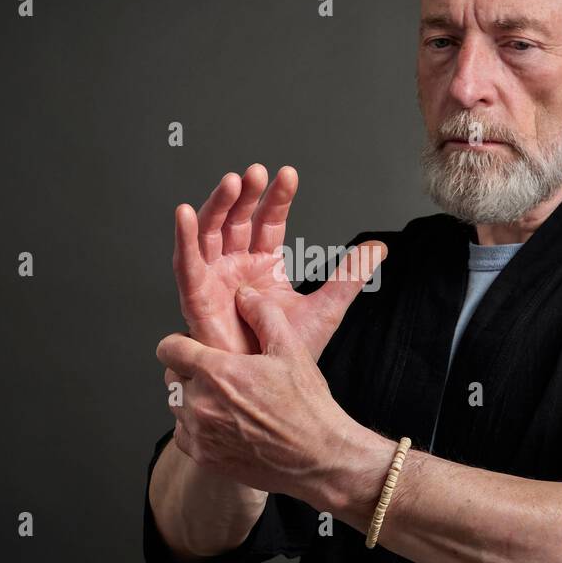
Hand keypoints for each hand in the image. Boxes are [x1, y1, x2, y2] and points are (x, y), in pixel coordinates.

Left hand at [157, 286, 378, 509]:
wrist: (318, 458)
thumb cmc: (307, 407)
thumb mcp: (290, 350)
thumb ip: (263, 315)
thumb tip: (244, 295)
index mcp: (217, 373)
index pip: (169, 350)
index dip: (179, 344)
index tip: (192, 347)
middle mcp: (201, 404)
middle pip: (171, 378)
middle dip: (190, 372)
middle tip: (221, 375)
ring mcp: (200, 434)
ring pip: (177, 407)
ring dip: (194, 400)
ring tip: (227, 401)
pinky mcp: (204, 457)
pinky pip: (183, 435)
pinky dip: (197, 428)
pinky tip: (226, 423)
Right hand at [172, 163, 385, 359]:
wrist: (265, 388)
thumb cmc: (283, 353)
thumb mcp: (325, 309)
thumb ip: (348, 277)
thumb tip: (377, 248)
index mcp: (264, 265)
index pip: (269, 221)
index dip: (277, 198)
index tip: (288, 174)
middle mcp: (236, 265)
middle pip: (237, 220)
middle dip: (245, 195)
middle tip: (255, 173)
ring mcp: (214, 279)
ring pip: (211, 233)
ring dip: (218, 206)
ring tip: (231, 183)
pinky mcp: (196, 297)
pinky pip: (186, 264)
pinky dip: (184, 238)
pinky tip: (186, 213)